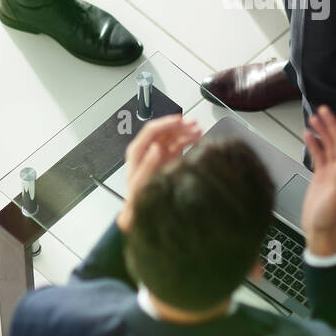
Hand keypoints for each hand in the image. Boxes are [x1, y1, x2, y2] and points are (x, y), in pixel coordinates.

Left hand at [116, 114, 201, 232]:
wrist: (141, 214)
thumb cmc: (138, 201)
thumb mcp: (140, 185)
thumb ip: (147, 166)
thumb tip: (155, 148)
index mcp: (138, 154)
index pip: (151, 131)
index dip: (165, 123)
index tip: (179, 120)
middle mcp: (148, 151)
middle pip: (163, 131)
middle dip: (179, 125)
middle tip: (193, 123)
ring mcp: (159, 154)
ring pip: (172, 136)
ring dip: (185, 130)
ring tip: (198, 129)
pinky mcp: (168, 159)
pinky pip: (179, 145)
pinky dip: (188, 139)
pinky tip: (197, 138)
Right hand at [301, 107, 335, 255]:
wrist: (318, 231)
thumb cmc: (328, 220)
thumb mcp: (335, 200)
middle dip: (332, 124)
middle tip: (323, 109)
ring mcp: (332, 172)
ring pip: (329, 146)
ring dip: (323, 131)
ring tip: (314, 117)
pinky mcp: (321, 176)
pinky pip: (319, 155)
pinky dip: (314, 144)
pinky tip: (307, 135)